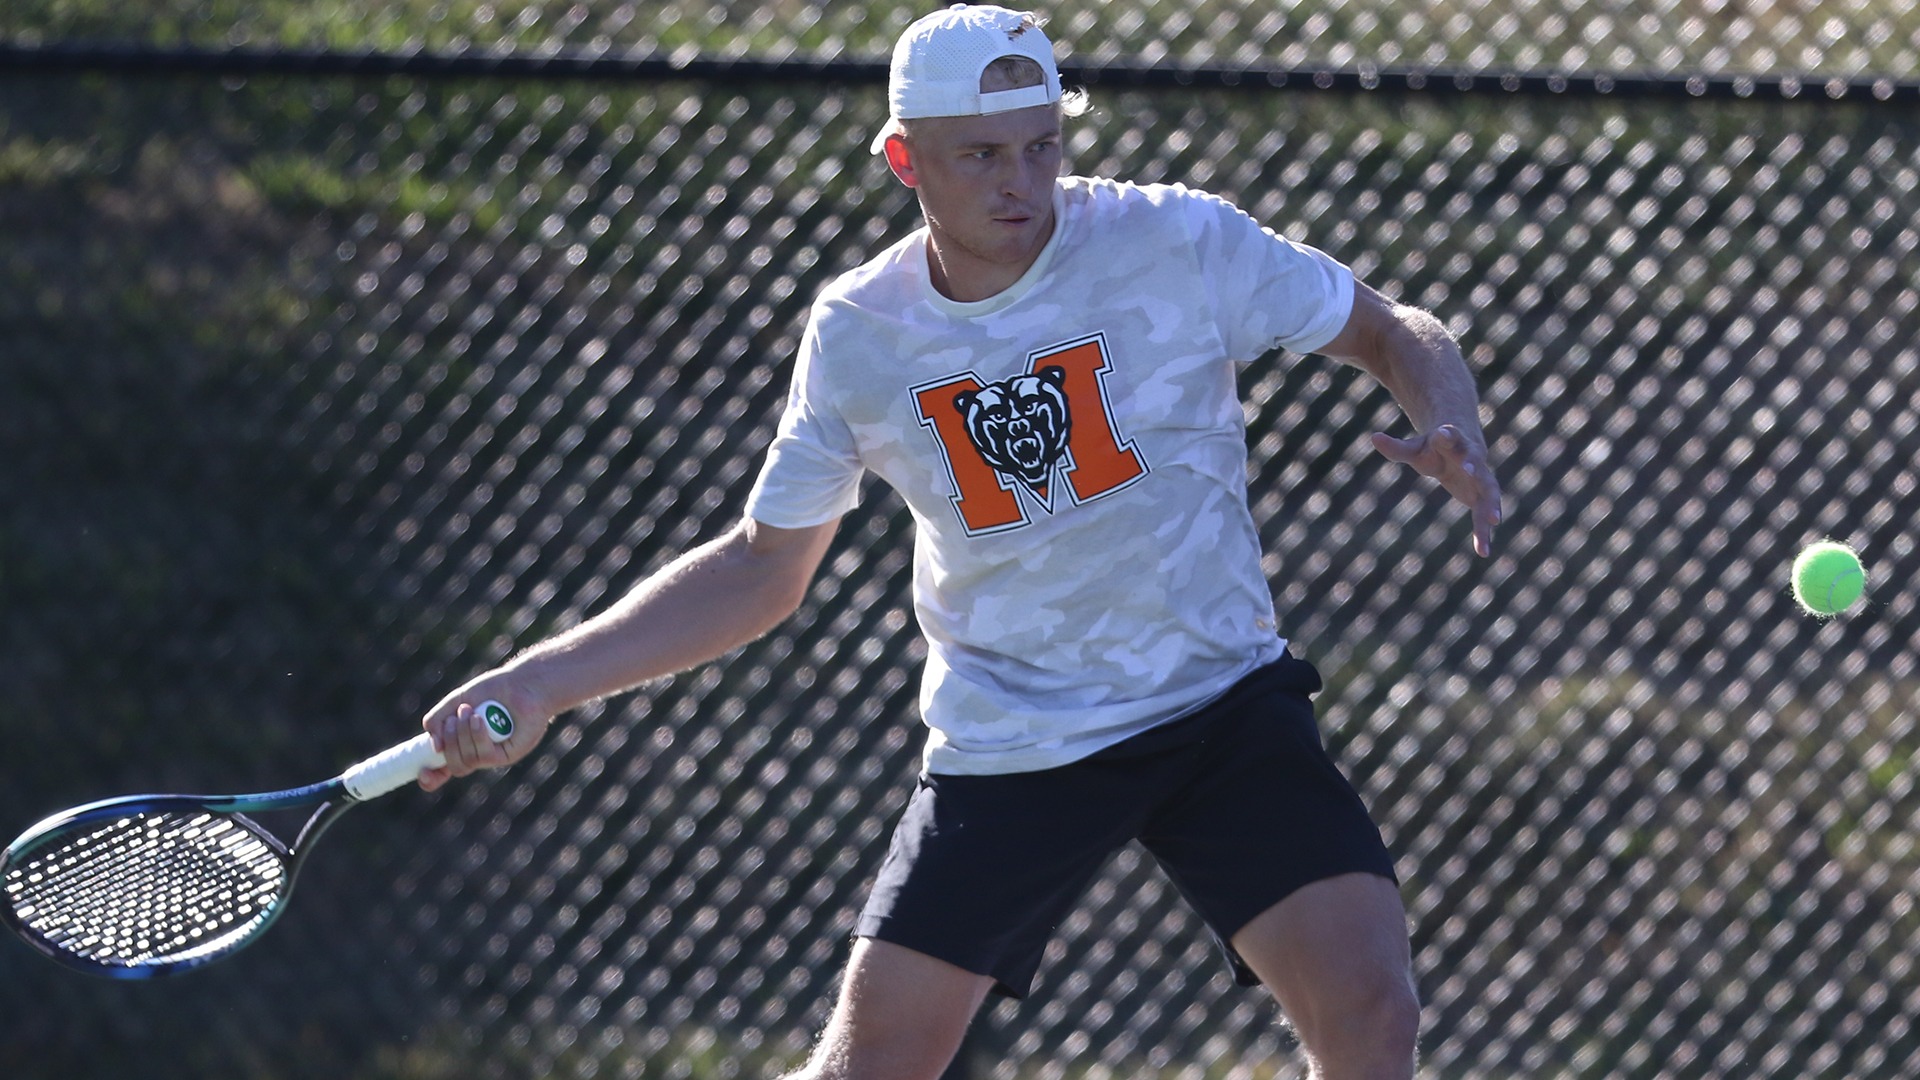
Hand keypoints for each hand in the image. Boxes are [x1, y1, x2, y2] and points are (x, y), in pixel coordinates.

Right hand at [417, 677, 553, 791]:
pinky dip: (477, 736)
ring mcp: (495, 756)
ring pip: (466, 761)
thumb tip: (434, 746)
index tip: (423, 771)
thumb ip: (438, 720)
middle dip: (448, 743)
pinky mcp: (509, 754)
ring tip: (469, 712)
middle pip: (454, 766)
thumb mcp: (457, 701)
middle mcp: (479, 754)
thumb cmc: (493, 690)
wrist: (523, 683)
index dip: (430, 777)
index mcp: (463, 745)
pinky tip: (479, 719)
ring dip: (461, 735)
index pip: (443, 770)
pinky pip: (484, 756)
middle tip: (453, 719)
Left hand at [1370, 423, 1502, 557]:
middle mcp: (1471, 456)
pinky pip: (1485, 512)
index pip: (1449, 435)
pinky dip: (1484, 530)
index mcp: (1451, 440)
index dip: (1446, 435)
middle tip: (1470, 470)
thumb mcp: (1414, 448)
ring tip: (1494, 520)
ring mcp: (1481, 476)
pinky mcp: (1482, 495)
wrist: (1461, 444)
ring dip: (1492, 504)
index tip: (1443, 433)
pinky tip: (1483, 551)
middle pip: (1475, 461)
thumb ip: (1397, 447)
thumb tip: (1373, 437)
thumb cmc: (1433, 448)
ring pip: (1489, 490)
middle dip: (1473, 465)